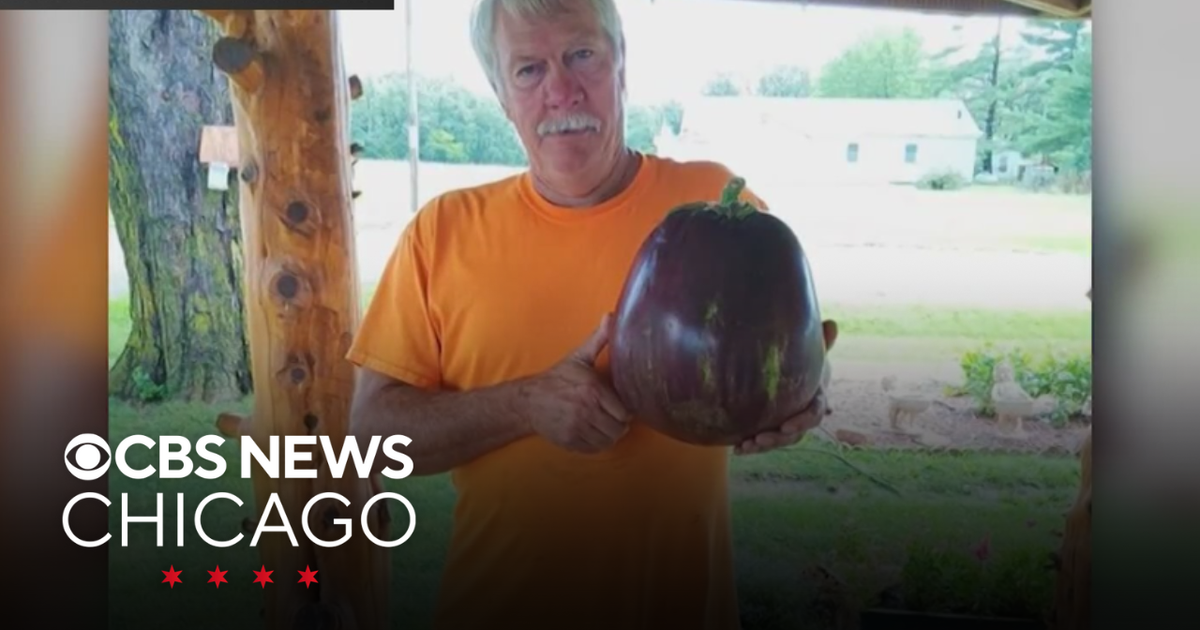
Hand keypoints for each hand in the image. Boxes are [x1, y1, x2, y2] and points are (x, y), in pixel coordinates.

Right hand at [518, 313, 630, 453]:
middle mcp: (586, 410)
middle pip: (619, 429)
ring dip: (609, 435)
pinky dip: (596, 444)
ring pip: (608, 441)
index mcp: (593, 390)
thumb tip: (611, 316)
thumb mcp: (579, 357)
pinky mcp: (569, 441)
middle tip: (613, 417)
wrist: (529, 399)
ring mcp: (577, 428)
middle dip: (618, 424)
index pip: (624, 412)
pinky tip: (592, 432)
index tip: (620, 406)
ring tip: (603, 425)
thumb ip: (599, 339)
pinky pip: (594, 449)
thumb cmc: (558, 378)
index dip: (625, 411)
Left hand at [735, 320, 838, 455]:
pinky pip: (766, 441)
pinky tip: (737, 449)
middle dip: (778, 439)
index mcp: (816, 397)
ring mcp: (788, 424)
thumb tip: (831, 324)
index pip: (813, 413)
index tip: (786, 427)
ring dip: (763, 446)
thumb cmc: (803, 358)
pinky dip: (752, 446)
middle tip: (759, 439)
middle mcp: (804, 414)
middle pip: (796, 434)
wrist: (790, 367)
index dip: (802, 422)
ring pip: (780, 441)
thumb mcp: (812, 349)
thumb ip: (821, 341)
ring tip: (744, 447)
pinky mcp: (773, 427)